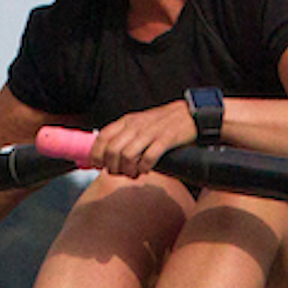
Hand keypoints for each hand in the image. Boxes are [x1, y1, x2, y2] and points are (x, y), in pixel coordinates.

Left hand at [84, 100, 200, 177]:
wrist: (190, 113)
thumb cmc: (163, 122)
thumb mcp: (139, 123)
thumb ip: (124, 135)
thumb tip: (107, 153)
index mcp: (128, 121)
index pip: (103, 137)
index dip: (96, 154)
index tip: (97, 165)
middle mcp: (136, 125)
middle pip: (112, 150)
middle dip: (112, 167)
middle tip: (119, 173)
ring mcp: (151, 132)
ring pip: (127, 156)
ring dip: (128, 170)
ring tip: (134, 173)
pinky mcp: (165, 139)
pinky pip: (148, 158)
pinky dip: (144, 168)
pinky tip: (146, 169)